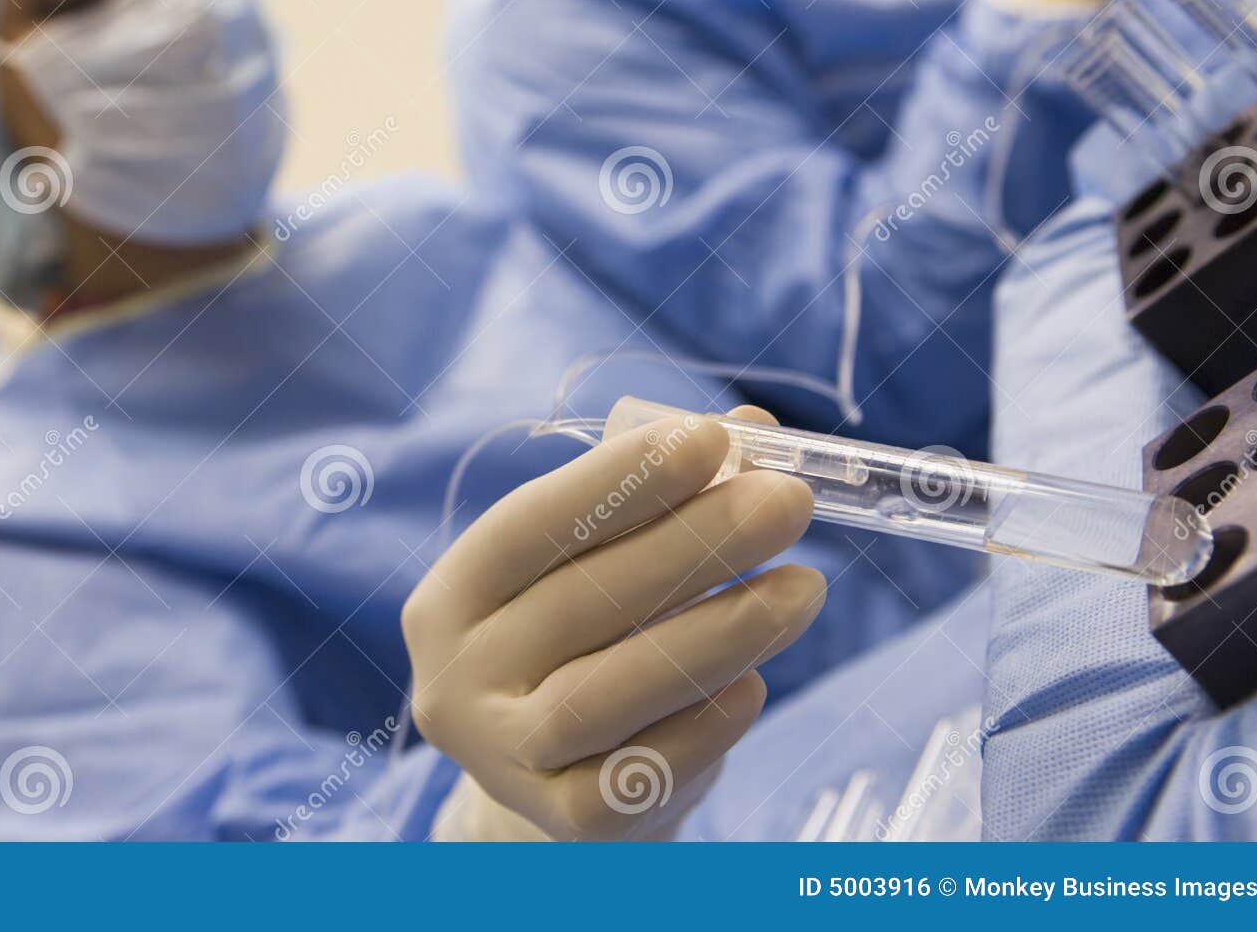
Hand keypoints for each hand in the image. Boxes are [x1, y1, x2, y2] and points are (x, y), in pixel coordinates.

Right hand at [403, 404, 822, 840]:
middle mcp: (455, 676)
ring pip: (606, 695)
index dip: (619, 480)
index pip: (530, 526)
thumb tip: (755, 433)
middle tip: (787, 502)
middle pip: (580, 603)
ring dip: (717, 634)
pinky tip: (754, 686)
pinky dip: (701, 729)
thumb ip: (665, 493)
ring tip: (803, 589)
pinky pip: (633, 780)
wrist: (564, 766)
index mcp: (453, 593)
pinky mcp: (558, 823)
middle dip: (696, 545)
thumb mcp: (604, 560)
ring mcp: (500, 756)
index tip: (711, 439)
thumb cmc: (588, 634)